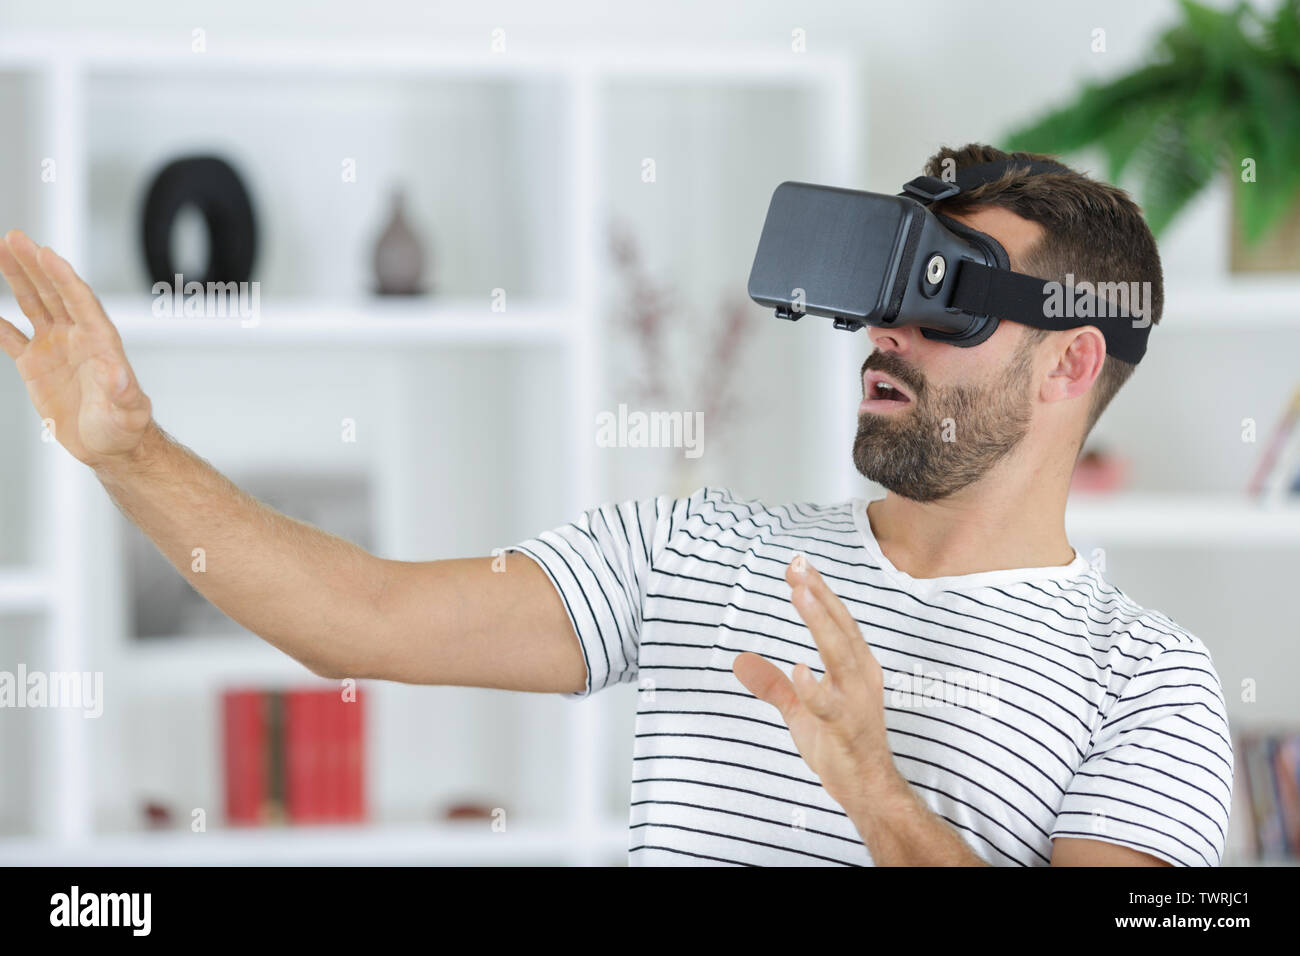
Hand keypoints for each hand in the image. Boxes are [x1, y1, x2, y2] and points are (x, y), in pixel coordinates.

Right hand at [0, 230, 152, 468]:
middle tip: (15, 237)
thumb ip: (123, 393)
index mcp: (100, 343)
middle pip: (54, 293)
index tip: (47, 254)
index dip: (64, 278)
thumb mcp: (128, 412)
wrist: (110, 447)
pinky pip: (12, 337)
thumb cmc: (125, 429)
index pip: (80, 302)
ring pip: (34, 304)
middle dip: (35, 265)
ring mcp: (55, 348)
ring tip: (2, 249)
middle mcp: (77, 338)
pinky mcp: (36, 365)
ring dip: (18, 278)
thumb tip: (119, 374)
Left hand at [732, 552, 905, 819]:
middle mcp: (860, 675)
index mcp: (855, 665)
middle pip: (840, 626)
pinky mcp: (846, 727)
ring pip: (839, 654)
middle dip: (819, 594)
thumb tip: (741, 662)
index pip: (836, 619)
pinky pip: (830, 705)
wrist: (867, 787)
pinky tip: (799, 668)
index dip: (819, 591)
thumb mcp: (800, 709)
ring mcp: (856, 700)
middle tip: (798, 564)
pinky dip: (814, 687)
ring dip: (820, 622)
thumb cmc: (839, 745)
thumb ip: (775, 684)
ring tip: (800, 593)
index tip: (799, 563)